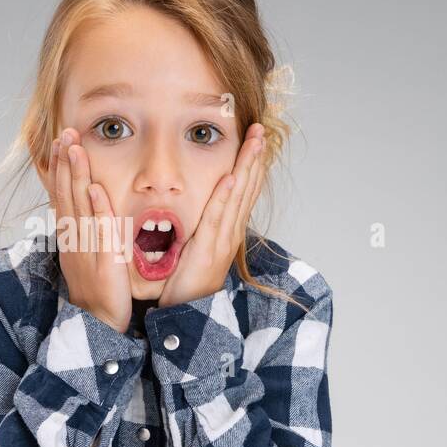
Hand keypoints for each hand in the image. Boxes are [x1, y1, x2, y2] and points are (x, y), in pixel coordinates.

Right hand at [44, 127, 131, 332]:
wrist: (98, 323)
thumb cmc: (96, 289)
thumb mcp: (85, 254)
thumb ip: (85, 229)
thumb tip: (84, 204)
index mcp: (69, 236)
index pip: (61, 194)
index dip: (59, 167)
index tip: (59, 142)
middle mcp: (73, 238)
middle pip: (65, 193)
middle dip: (64, 162)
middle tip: (64, 132)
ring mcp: (85, 248)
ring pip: (78, 205)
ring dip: (76, 175)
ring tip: (74, 148)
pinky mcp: (103, 261)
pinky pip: (99, 231)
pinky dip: (96, 209)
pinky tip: (94, 189)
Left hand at [158, 122, 265, 307]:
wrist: (187, 316)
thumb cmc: (186, 284)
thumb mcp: (196, 250)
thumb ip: (200, 229)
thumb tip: (200, 210)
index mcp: (226, 231)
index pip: (242, 190)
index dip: (250, 165)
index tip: (254, 140)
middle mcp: (230, 232)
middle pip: (246, 188)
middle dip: (254, 158)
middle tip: (260, 130)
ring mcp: (223, 240)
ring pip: (238, 197)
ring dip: (247, 168)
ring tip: (254, 142)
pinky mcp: (209, 250)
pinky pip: (219, 218)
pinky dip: (227, 197)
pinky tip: (232, 177)